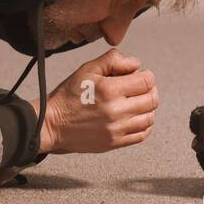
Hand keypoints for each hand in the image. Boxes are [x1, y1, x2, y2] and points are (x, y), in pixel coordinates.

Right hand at [31, 48, 157, 154]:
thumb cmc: (68, 96)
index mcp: (109, 89)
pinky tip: (136, 118)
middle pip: (152, 99)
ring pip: (150, 117)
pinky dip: (145, 125)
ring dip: (148, 108)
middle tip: (139, 88)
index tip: (138, 75)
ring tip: (136, 102)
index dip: (146, 75)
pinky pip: (142, 135)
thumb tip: (136, 64)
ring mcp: (116, 129)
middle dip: (149, 90)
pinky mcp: (115, 142)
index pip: (147, 81)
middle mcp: (116, 110)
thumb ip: (113, 60)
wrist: (52, 124)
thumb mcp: (86, 69)